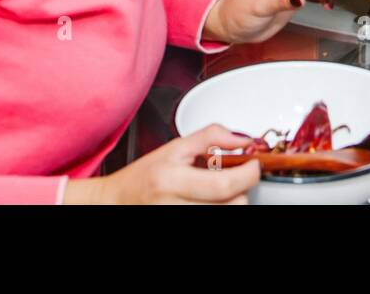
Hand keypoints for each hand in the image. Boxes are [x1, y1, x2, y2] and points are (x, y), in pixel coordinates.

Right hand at [63, 125, 258, 203]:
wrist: (116, 202)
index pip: (224, 184)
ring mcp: (177, 220)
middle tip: (235, 176)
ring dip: (232, 200)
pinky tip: (210, 200)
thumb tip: (243, 140)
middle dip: (241, 188)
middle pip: (232, 205)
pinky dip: (220, 208)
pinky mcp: (182, 232)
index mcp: (171, 180)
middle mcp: (174, 206)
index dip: (248, 173)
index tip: (254, 164)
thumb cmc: (144, 176)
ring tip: (218, 189)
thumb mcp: (175, 147)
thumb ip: (211, 137)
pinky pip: (215, 220)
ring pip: (227, 214)